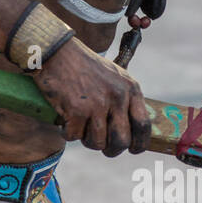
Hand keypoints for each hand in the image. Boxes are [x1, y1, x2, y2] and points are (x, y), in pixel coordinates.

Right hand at [33, 37, 150, 156]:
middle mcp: (117, 97)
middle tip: (102, 146)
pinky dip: (67, 133)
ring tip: (80, 127)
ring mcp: (97, 104)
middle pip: (122, 141)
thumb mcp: (115, 76)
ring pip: (97, 143)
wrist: (58, 52)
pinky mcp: (76, 110)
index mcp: (130, 89)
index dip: (140, 143)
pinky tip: (65, 121)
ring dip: (86, 140)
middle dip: (112, 149)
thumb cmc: (85, 66)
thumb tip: (132, 130)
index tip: (133, 149)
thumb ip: (125, 99)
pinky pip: (74, 136)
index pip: (143, 125)